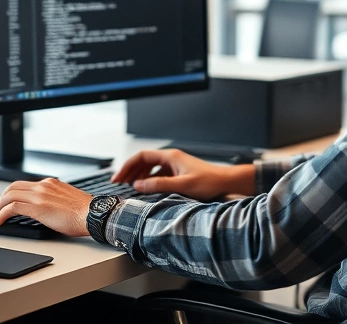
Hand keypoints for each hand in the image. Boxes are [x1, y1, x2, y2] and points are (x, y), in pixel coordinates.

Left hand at [0, 177, 91, 236]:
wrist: (93, 214)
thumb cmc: (85, 212)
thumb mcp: (67, 199)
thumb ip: (55, 199)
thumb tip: (48, 208)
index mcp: (51, 183)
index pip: (25, 184)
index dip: (12, 193)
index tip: (8, 202)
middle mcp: (43, 186)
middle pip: (13, 187)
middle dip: (1, 199)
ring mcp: (40, 195)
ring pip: (9, 195)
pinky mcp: (37, 208)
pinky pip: (12, 208)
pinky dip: (2, 214)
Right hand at [111, 149, 255, 200]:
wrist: (228, 183)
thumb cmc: (210, 182)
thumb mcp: (182, 185)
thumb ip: (159, 185)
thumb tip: (138, 185)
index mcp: (170, 157)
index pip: (141, 156)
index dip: (127, 166)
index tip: (118, 178)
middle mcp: (171, 159)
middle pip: (144, 162)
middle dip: (130, 172)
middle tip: (119, 184)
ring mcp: (175, 166)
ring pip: (151, 168)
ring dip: (139, 176)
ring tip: (129, 187)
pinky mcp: (179, 174)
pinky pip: (159, 175)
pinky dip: (149, 181)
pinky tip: (147, 190)